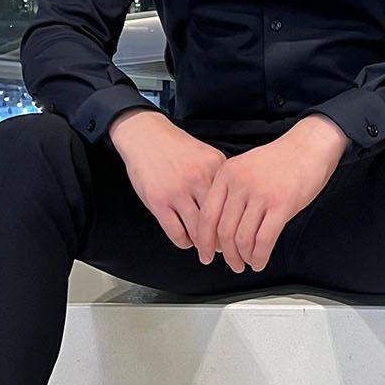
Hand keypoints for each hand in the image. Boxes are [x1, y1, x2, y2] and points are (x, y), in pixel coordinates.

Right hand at [110, 110, 227, 250]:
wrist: (146, 135)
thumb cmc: (176, 148)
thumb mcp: (207, 155)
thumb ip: (221, 178)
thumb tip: (236, 207)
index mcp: (215, 167)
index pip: (234, 204)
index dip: (238, 224)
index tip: (238, 234)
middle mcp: (198, 178)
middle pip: (219, 221)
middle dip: (224, 241)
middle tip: (225, 249)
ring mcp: (177, 191)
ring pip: (199, 231)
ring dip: (204, 246)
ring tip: (205, 249)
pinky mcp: (158, 201)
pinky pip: (177, 233)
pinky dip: (184, 242)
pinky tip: (186, 240)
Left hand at [195, 115, 349, 272]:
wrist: (309, 145)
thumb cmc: (281, 158)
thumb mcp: (245, 167)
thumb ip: (230, 191)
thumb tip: (220, 227)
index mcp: (227, 174)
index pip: (207, 215)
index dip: (204, 240)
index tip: (205, 253)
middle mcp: (240, 184)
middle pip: (223, 231)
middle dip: (226, 255)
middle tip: (232, 263)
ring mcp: (261, 194)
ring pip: (242, 239)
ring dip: (243, 257)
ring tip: (248, 263)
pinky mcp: (282, 205)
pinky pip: (264, 240)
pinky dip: (260, 256)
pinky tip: (261, 261)